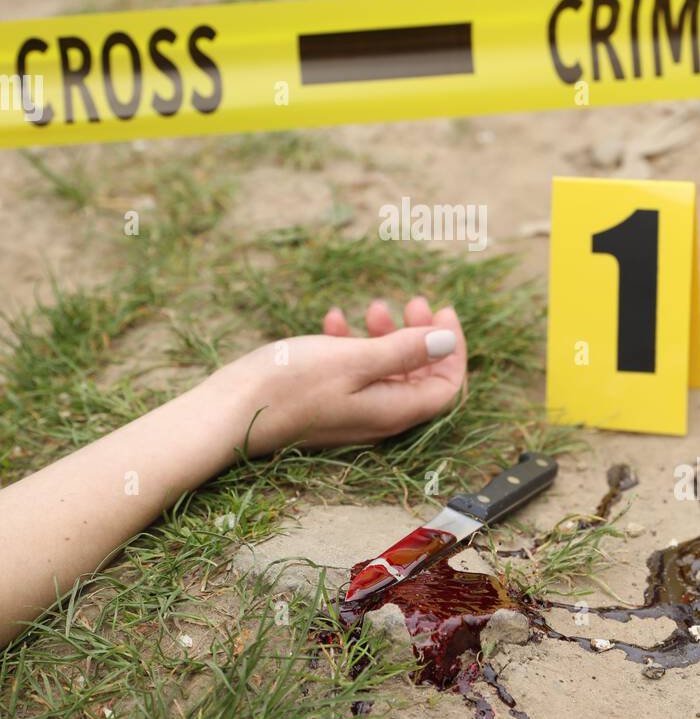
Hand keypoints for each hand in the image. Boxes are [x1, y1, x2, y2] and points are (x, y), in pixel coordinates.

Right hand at [216, 296, 466, 452]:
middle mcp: (377, 417)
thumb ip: (404, 351)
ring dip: (385, 335)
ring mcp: (350, 411)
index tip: (444, 312)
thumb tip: (448, 342)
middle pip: (417, 376)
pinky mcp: (325, 403)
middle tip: (412, 302)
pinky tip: (332, 319)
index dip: (452, 349)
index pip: (445, 386)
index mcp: (393, 411)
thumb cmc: (290, 384)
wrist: (228, 412)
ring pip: (384, 370)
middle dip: (420, 336)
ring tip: (371, 307)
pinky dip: (350, 344)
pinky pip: (352, 372)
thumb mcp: (353, 360)